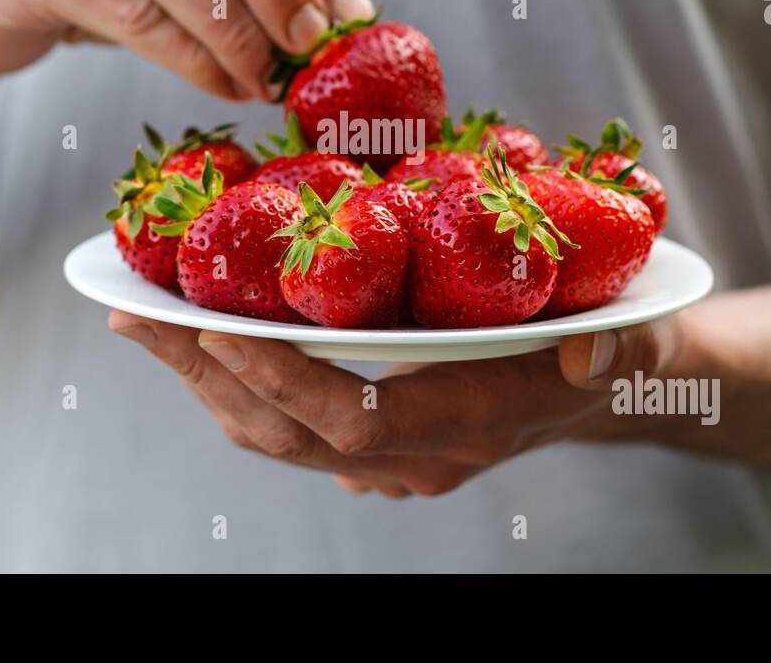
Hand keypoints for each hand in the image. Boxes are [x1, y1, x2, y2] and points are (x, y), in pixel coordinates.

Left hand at [109, 310, 684, 496]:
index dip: (284, 383)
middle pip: (289, 435)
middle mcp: (422, 456)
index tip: (216, 326)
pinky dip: (231, 380)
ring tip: (141, 318)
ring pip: (274, 435)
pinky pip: (286, 423)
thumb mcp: (634, 337)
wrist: (605, 390)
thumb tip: (592, 355)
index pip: (359, 422)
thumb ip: (618, 349)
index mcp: (475, 424)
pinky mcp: (376, 438)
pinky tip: (194, 333)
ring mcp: (394, 455)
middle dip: (205, 377)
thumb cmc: (618, 345)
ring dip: (201, 380)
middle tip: (136, 314)